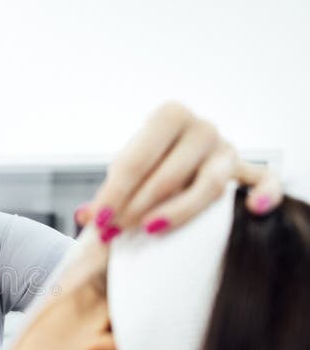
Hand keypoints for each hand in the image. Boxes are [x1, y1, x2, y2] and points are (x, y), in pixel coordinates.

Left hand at [76, 101, 282, 239]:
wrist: (174, 161)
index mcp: (169, 116)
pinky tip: (253, 210)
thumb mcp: (124, 175)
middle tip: (115, 233)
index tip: (98, 222)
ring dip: (177, 212)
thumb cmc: (146, 169)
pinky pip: (264, 181)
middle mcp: (203, 127)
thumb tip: (84, 216)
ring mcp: (228, 150)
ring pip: (209, 184)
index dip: (114, 193)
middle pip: (169, 173)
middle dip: (137, 207)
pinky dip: (264, 194)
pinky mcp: (248, 172)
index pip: (137, 159)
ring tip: (150, 230)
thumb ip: (106, 195)